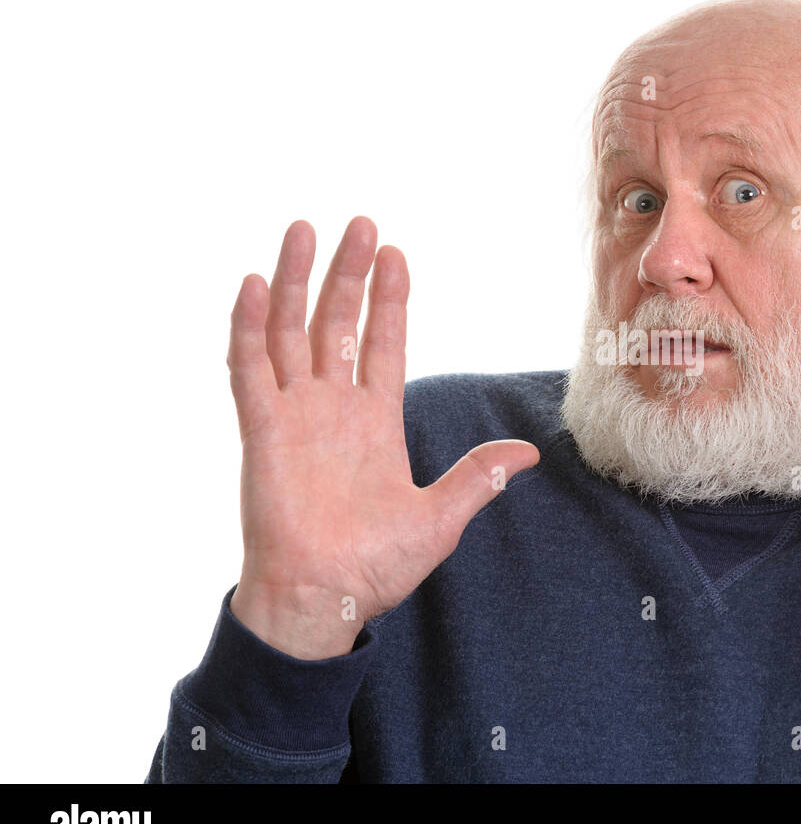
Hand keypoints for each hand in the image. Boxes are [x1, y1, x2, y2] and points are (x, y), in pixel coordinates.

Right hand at [226, 217, 538, 657]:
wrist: (324, 600)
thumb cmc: (376, 566)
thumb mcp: (441, 517)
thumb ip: (478, 477)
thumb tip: (528, 453)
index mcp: (375, 421)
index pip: (383, 342)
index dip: (388, 298)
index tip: (395, 254)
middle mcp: (333, 408)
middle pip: (338, 324)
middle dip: (348, 274)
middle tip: (360, 223)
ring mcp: (295, 415)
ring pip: (291, 332)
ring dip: (297, 281)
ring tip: (304, 228)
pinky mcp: (261, 432)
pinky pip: (250, 369)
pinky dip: (250, 327)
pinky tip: (257, 284)